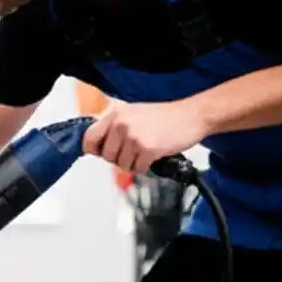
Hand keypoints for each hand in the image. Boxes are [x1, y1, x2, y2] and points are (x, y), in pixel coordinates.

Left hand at [82, 100, 207, 174]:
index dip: (92, 149)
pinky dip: (145, 167)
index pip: (89, 137)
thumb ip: (114, 126)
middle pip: (106, 155)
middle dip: (118, 158)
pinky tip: (153, 156)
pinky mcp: (147, 149)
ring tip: (145, 151)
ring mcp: (134, 137)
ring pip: (121, 165)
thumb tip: (96, 144)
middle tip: (133, 151)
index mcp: (115, 115)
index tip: (97, 153)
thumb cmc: (165, 115)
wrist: (192, 115)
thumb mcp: (133, 112)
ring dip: (133, 163)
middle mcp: (121, 125)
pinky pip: (137, 169)